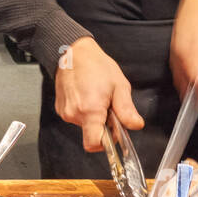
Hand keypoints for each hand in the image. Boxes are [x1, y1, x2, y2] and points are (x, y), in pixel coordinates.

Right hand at [54, 37, 144, 151]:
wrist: (72, 52)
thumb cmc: (95, 65)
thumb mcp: (119, 85)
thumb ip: (126, 109)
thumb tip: (135, 125)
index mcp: (90, 110)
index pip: (94, 144)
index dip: (106, 144)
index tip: (115, 134)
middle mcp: (74, 113)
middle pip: (92, 134)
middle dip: (103, 126)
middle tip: (110, 107)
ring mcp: (65, 111)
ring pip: (85, 125)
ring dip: (94, 117)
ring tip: (98, 97)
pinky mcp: (61, 108)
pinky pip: (76, 117)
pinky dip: (84, 111)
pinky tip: (88, 95)